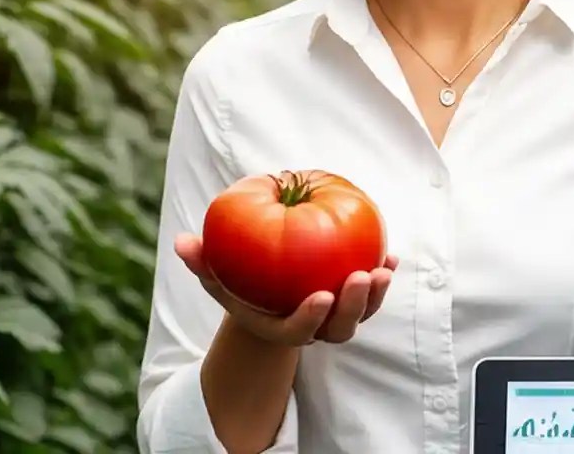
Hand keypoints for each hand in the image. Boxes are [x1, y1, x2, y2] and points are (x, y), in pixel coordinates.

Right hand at [175, 233, 398, 345]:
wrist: (269, 295)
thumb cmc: (240, 283)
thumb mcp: (217, 274)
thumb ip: (202, 262)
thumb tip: (182, 242)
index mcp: (282, 328)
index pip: (299, 331)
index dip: (311, 318)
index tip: (322, 296)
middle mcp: (315, 328)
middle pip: (339, 328)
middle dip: (354, 307)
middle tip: (360, 276)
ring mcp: (337, 317)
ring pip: (362, 314)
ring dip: (376, 295)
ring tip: (383, 268)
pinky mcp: (355, 301)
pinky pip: (372, 292)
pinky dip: (383, 276)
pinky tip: (391, 255)